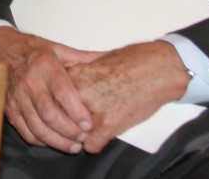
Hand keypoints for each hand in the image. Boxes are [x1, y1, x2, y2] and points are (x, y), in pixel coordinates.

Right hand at [0, 26, 102, 151]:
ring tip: (73, 146)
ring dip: (57, 141)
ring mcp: (17, 97)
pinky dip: (42, 141)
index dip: (76, 111)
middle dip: (69, 131)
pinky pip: (26, 132)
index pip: (62, 92)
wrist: (0, 50)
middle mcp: (29, 82)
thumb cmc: (31, 51)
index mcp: (44, 65)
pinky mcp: (10, 109)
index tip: (88, 123)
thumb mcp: (58, 49)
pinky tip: (54, 141)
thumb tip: (107, 57)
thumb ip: (83, 58)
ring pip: (37, 127)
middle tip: (83, 138)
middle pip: (49, 114)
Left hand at [68, 41, 190, 152]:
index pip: (51, 98)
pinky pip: (91, 146)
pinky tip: (105, 133)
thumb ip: (77, 75)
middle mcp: (79, 92)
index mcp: (75, 75)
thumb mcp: (96, 61)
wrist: (157, 69)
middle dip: (67, 121)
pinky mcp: (108, 126)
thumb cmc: (131, 62)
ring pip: (73, 134)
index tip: (62, 109)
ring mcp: (92, 110)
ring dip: (81, 134)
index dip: (57, 105)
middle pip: (59, 117)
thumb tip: (61, 85)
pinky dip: (97, 143)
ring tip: (93, 127)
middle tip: (78, 121)